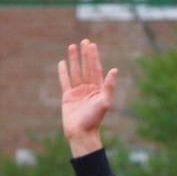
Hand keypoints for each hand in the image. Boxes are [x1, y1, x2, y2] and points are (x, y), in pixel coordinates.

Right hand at [57, 39, 117, 156]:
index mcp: (98, 89)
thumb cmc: (94, 120)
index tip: (92, 45)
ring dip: (74, 60)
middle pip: (86, 68)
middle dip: (85, 55)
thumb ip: (109, 86)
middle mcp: (88, 89)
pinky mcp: (68, 98)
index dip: (94, 57)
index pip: (95, 69)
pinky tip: (62, 63)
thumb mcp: (104, 102)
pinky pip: (65, 82)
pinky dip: (63, 72)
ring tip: (72, 47)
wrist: (81, 134)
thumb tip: (114, 70)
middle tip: (84, 41)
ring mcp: (78, 93)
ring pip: (75, 72)